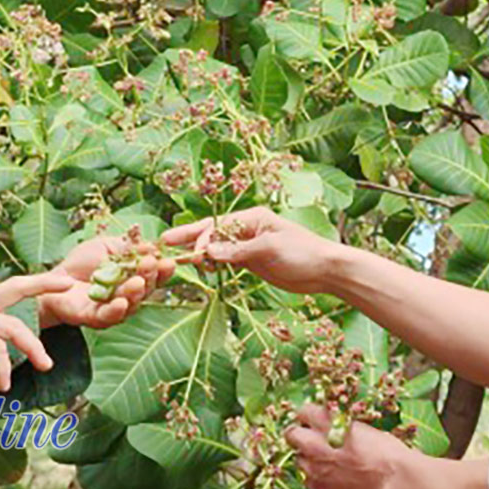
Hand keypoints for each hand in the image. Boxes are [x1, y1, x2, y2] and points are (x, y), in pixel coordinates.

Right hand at [0, 270, 70, 391]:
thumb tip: (1, 378)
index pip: (12, 287)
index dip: (39, 282)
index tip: (64, 281)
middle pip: (17, 295)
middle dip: (44, 296)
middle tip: (66, 315)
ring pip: (12, 328)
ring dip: (32, 349)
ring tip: (43, 367)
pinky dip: (3, 368)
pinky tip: (3, 384)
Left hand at [42, 235, 178, 328]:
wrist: (52, 279)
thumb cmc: (80, 263)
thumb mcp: (106, 246)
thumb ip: (127, 246)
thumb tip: (152, 245)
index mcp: (132, 279)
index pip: (153, 277)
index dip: (162, 271)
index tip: (169, 260)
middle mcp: (126, 297)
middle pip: (145, 290)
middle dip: (150, 277)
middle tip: (150, 264)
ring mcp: (112, 310)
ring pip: (130, 304)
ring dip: (135, 293)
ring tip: (138, 281)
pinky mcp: (94, 318)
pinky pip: (108, 317)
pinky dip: (116, 310)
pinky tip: (121, 301)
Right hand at [161, 207, 343, 295]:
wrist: (326, 270)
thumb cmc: (302, 253)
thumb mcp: (269, 250)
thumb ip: (238, 251)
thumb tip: (209, 252)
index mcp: (252, 218)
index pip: (217, 225)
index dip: (200, 237)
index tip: (193, 253)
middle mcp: (247, 229)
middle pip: (212, 233)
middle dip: (189, 238)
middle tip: (163, 242)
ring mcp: (248, 246)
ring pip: (217, 248)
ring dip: (199, 253)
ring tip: (178, 260)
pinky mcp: (252, 261)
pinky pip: (226, 260)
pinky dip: (213, 264)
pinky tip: (201, 268)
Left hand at [283, 402, 411, 488]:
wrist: (399, 485)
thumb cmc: (389, 454)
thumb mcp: (365, 429)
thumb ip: (341, 427)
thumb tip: (330, 425)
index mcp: (329, 423)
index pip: (304, 412)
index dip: (309, 416)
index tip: (313, 420)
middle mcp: (316, 445)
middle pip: (292, 435)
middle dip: (300, 435)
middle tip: (311, 439)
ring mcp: (315, 470)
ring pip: (299, 460)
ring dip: (309, 458)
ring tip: (326, 462)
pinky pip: (308, 481)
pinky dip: (316, 478)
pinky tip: (333, 478)